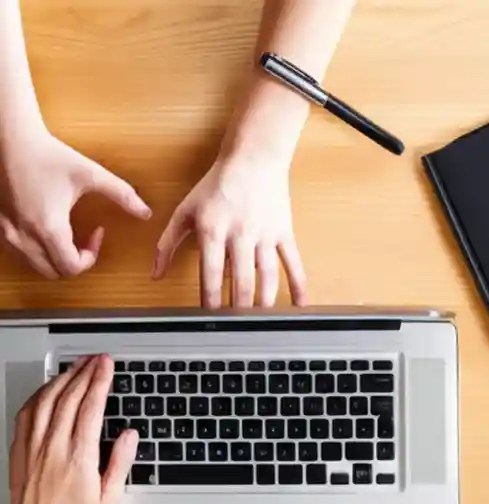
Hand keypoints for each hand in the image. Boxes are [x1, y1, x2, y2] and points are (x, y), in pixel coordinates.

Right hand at [0, 128, 151, 278]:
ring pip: (35, 265)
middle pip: (53, 273)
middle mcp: (24, 235)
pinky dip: (36, 250)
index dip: (91, 258)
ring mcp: (7, 231)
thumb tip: (146, 212)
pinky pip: (19, 252)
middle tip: (85, 240)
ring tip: (67, 234)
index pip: (70, 267)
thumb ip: (122, 194)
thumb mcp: (91, 174)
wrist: (9, 139)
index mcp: (48, 226)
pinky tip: (46, 227)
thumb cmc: (49, 155)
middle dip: (74, 262)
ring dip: (54, 258)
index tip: (98, 234)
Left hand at [5, 355, 135, 503]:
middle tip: (97, 359)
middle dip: (85, 373)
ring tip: (76, 366)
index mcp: (78, 458)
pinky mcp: (20, 450)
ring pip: (46, 401)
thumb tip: (129, 435)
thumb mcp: (110, 497)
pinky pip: (27, 413)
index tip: (107, 366)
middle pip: (69, 398)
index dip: (100, 382)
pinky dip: (40, 395)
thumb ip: (121, 462)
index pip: (90, 408)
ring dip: (62, 378)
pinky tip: (49, 387)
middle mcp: (53, 448)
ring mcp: (33, 447)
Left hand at [153, 151, 307, 307]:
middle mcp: (240, 235)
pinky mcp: (284, 233)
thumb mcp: (185, 210)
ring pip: (267, 275)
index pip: (210, 272)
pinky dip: (298, 284)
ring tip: (261, 320)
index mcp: (213, 230)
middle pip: (241, 279)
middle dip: (238, 307)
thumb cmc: (217, 184)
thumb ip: (167, 243)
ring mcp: (265, 235)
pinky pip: (293, 262)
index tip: (209, 318)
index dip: (210, 298)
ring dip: (264, 301)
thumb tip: (155, 274)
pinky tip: (300, 304)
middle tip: (236, 327)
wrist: (253, 159)